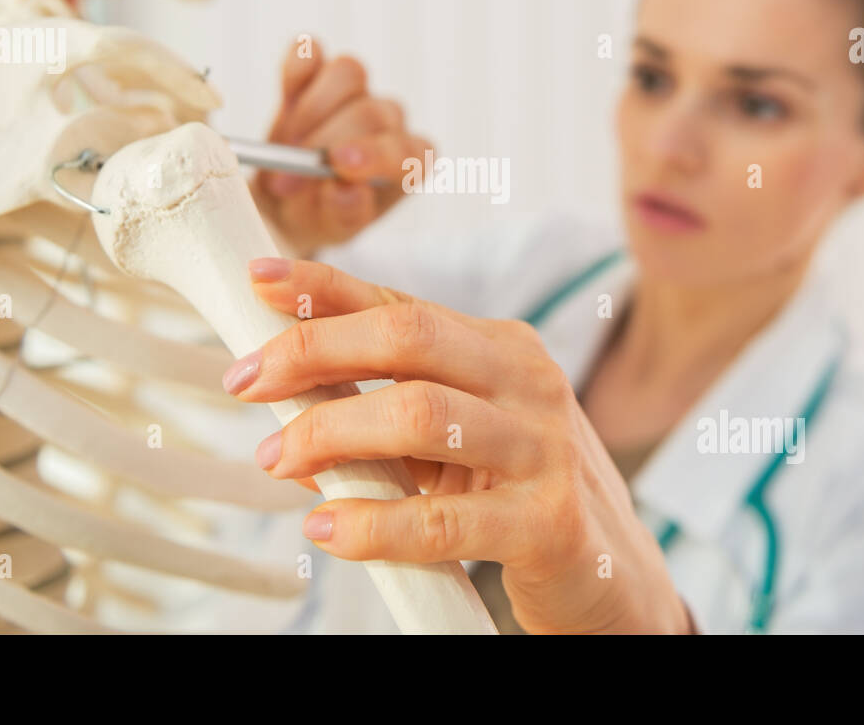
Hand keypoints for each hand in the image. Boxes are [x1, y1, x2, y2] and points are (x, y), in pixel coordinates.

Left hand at [223, 256, 693, 633]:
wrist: (614, 580)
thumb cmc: (521, 496)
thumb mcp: (461, 440)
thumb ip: (388, 415)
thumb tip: (289, 413)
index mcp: (505, 350)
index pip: (402, 306)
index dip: (326, 289)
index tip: (261, 282)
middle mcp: (530, 383)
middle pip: (409, 338)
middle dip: (314, 349)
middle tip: (248, 382)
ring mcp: (545, 450)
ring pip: (421, 413)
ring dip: (331, 431)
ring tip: (278, 457)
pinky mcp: (549, 524)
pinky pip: (443, 518)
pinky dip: (372, 522)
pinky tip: (327, 528)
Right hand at [251, 37, 431, 257]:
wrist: (284, 201)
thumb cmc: (321, 215)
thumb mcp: (332, 229)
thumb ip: (346, 214)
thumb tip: (350, 189)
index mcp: (408, 163)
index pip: (407, 148)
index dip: (375, 152)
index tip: (338, 164)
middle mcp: (389, 122)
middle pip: (370, 112)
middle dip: (322, 144)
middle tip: (286, 183)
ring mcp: (356, 93)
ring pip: (348, 73)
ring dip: (310, 109)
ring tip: (284, 148)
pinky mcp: (317, 74)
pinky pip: (311, 51)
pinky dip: (296, 65)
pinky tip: (286, 92)